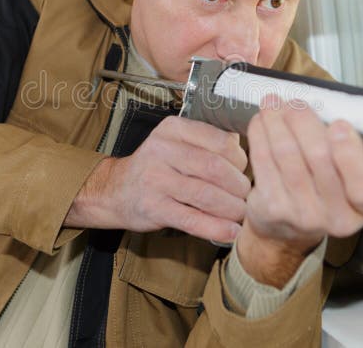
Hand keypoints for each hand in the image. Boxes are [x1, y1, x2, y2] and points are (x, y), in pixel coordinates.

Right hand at [66, 116, 250, 242]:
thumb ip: (206, 143)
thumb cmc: (155, 166)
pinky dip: (216, 228)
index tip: (245, 170)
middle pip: (215, 168)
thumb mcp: (176, 142)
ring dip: (231, 208)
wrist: (115, 190)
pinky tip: (230, 232)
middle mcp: (162, 150)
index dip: (240, 159)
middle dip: (239, 186)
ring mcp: (156, 180)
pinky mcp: (154, 208)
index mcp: (173, 129)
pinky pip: (192, 219)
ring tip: (242, 214)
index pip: (219, 141)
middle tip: (248, 196)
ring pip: (206, 195)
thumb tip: (247, 152)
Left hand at [237, 94, 362, 287]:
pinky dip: (261, 134)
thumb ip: (350, 147)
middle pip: (319, 158)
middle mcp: (339, 217)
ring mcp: (304, 216)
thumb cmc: (328, 190)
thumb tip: (329, 104)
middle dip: (304, 121)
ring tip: (273, 103)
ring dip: (277, 121)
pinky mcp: (273, 209)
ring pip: (287, 154)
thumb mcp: (354, 176)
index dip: (351, 153)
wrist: (293, 227)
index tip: (339, 124)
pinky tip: (261, 121)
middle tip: (296, 103)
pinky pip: (264, 160)